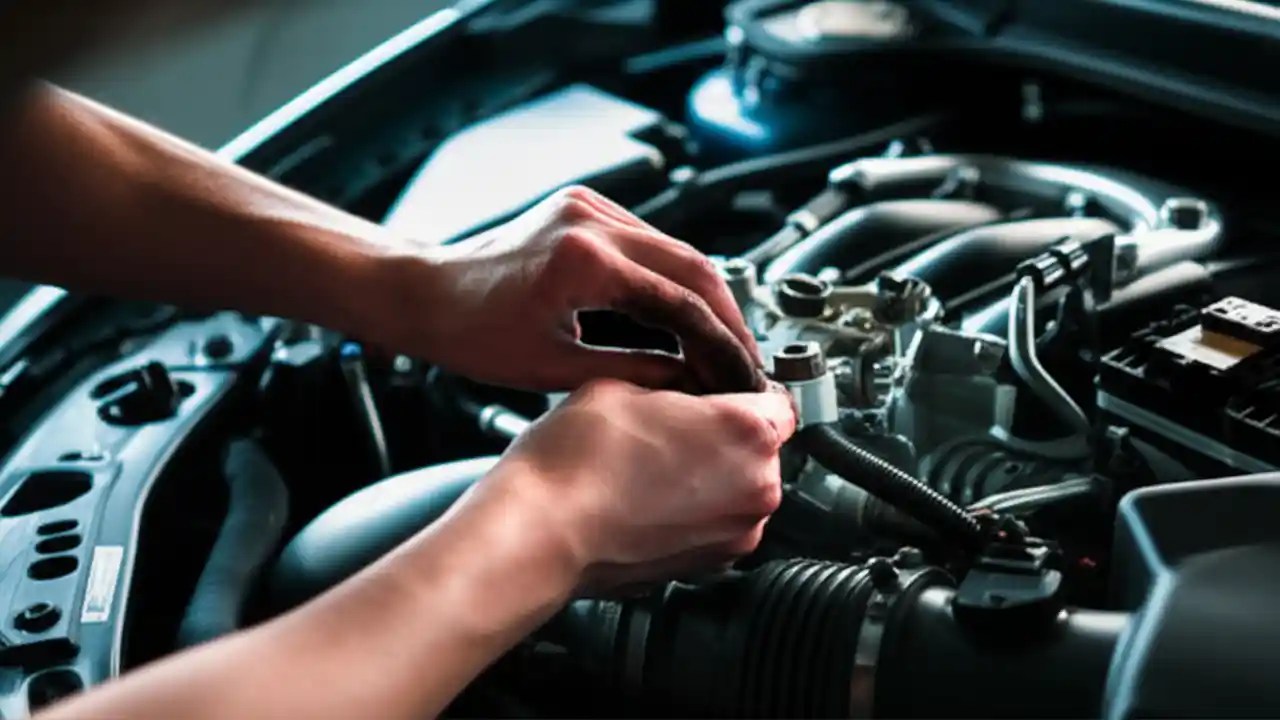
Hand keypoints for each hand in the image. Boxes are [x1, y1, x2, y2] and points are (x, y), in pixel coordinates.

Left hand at [379, 186, 763, 392]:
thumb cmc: (470, 331)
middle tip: (747, 361)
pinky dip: (675, 278)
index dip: (721, 343)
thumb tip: (691, 384)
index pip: (681, 301)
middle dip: (728, 317)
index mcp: (583, 259)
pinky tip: (687, 313)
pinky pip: (649, 242)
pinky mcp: (585, 208)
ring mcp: (588, 208)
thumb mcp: (555, 369)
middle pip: (694, 265)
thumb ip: (634, 372)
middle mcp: (590, 220)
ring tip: (723, 343)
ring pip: (677, 250)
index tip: (741, 374)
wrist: (427, 293)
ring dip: (707, 297)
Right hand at [472, 378, 796, 594]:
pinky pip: (716, 521)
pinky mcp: (710, 564)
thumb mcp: (624, 383)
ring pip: (738, 485)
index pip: (777, 396)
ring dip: (708, 472)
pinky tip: (645, 495)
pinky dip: (692, 508)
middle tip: (668, 423)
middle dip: (722, 431)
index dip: (739, 387)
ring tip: (649, 463)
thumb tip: (686, 380)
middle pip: (759, 445)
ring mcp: (736, 534)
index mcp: (748, 432)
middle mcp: (756, 489)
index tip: (713, 387)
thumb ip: (674, 378)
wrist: (539, 534)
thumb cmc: (573, 464)